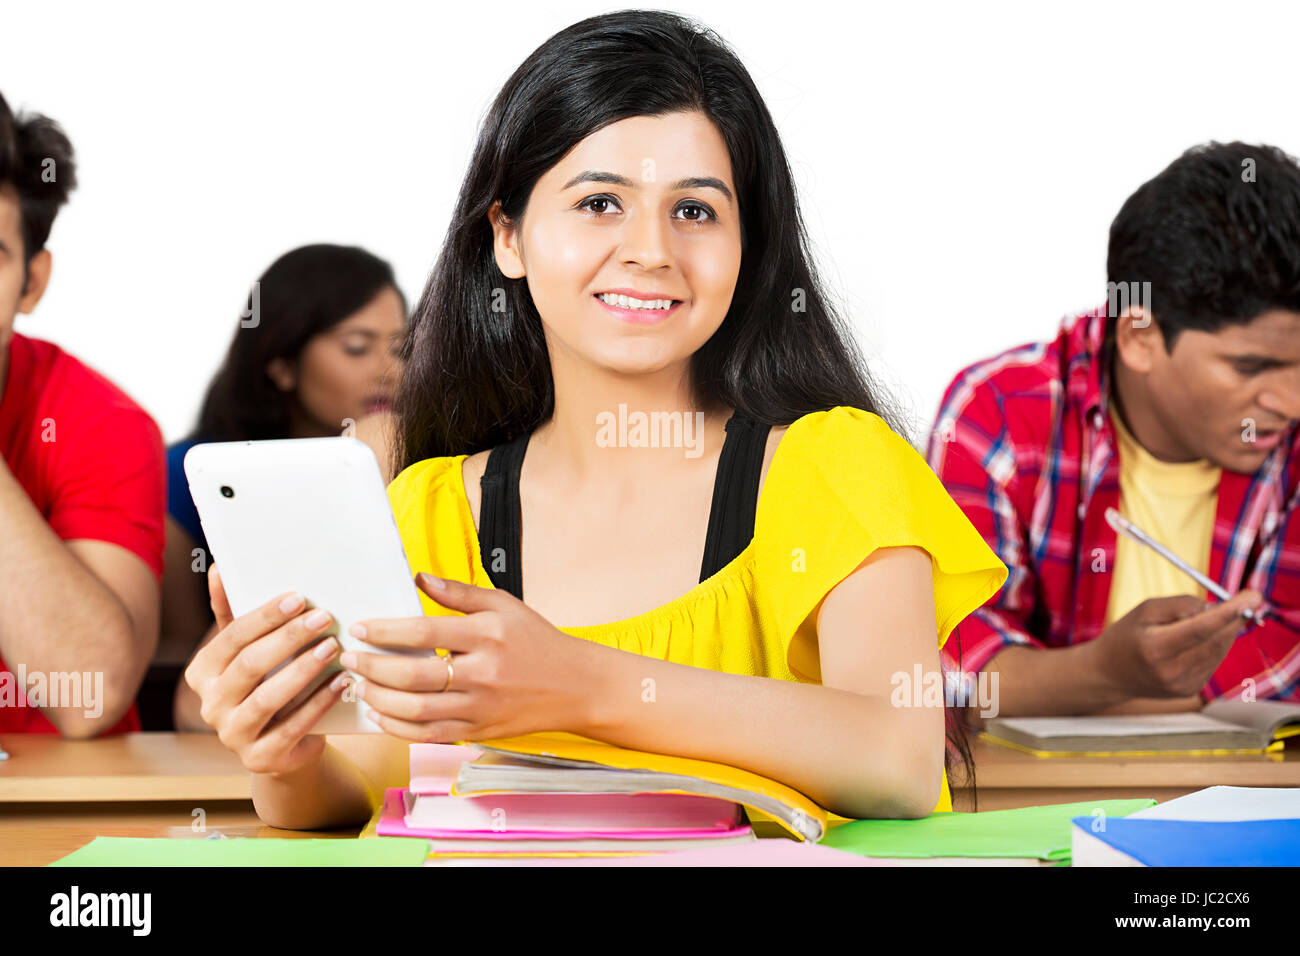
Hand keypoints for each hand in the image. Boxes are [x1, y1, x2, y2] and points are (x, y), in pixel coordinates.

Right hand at [183, 564, 347, 774]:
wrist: (283, 745)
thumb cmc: (267, 683)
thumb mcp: (248, 651)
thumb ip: (234, 613)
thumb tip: (218, 567)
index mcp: (202, 672)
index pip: (232, 637)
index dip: (265, 617)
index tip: (299, 597)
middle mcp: (210, 705)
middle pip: (250, 665)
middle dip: (289, 639)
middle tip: (324, 618)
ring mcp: (232, 736)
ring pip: (269, 698)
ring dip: (304, 669)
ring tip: (334, 647)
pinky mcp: (261, 759)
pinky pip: (293, 728)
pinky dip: (319, 703)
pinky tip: (342, 682)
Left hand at [343, 572, 596, 742]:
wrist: (575, 686)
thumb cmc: (537, 641)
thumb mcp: (504, 605)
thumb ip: (460, 593)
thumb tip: (418, 578)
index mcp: (487, 635)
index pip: (424, 631)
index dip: (386, 630)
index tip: (361, 628)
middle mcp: (482, 673)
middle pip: (413, 674)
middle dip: (372, 666)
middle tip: (349, 659)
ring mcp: (480, 707)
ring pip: (416, 709)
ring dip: (379, 698)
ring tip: (360, 685)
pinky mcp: (478, 731)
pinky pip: (429, 735)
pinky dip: (398, 727)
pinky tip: (381, 713)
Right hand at [1091, 589, 1262, 698]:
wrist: (1109, 674)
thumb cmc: (1125, 636)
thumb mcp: (1144, 610)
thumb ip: (1181, 605)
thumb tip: (1216, 607)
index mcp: (1155, 648)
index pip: (1200, 629)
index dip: (1229, 612)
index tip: (1251, 597)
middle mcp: (1171, 671)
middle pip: (1216, 640)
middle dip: (1235, 618)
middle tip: (1247, 600)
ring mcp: (1183, 684)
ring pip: (1218, 651)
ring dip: (1223, 630)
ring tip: (1209, 618)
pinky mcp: (1190, 690)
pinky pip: (1213, 661)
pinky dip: (1214, 645)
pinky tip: (1199, 639)